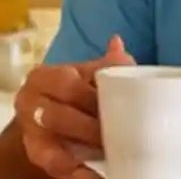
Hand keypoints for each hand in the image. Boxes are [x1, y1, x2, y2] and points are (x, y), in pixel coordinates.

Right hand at [14, 35, 134, 178]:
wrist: (58, 118)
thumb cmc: (80, 90)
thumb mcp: (93, 74)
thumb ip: (109, 63)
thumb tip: (117, 44)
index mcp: (44, 76)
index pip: (66, 83)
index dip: (92, 95)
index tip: (120, 103)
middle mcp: (30, 102)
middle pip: (59, 115)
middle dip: (92, 125)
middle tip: (122, 130)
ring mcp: (30, 130)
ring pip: (53, 141)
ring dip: (85, 145)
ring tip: (111, 148)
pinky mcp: (36, 153)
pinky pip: (53, 163)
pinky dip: (75, 169)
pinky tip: (94, 172)